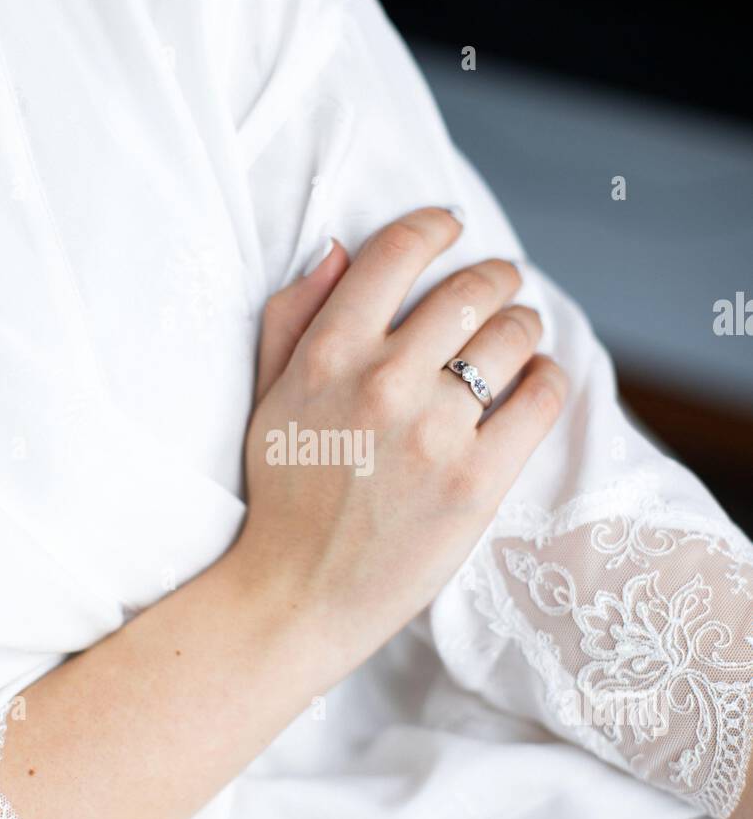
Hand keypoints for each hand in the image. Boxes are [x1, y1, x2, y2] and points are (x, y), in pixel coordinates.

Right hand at [229, 207, 567, 679]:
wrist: (299, 593)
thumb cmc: (283, 495)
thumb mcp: (270, 396)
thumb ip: (293, 317)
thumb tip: (338, 247)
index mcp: (329, 353)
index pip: (398, 253)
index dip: (435, 226)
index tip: (452, 226)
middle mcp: (384, 380)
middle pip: (470, 291)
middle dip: (496, 277)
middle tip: (503, 283)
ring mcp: (434, 431)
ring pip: (511, 337)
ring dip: (526, 324)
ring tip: (523, 332)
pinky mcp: (477, 480)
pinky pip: (539, 399)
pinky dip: (548, 378)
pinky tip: (539, 378)